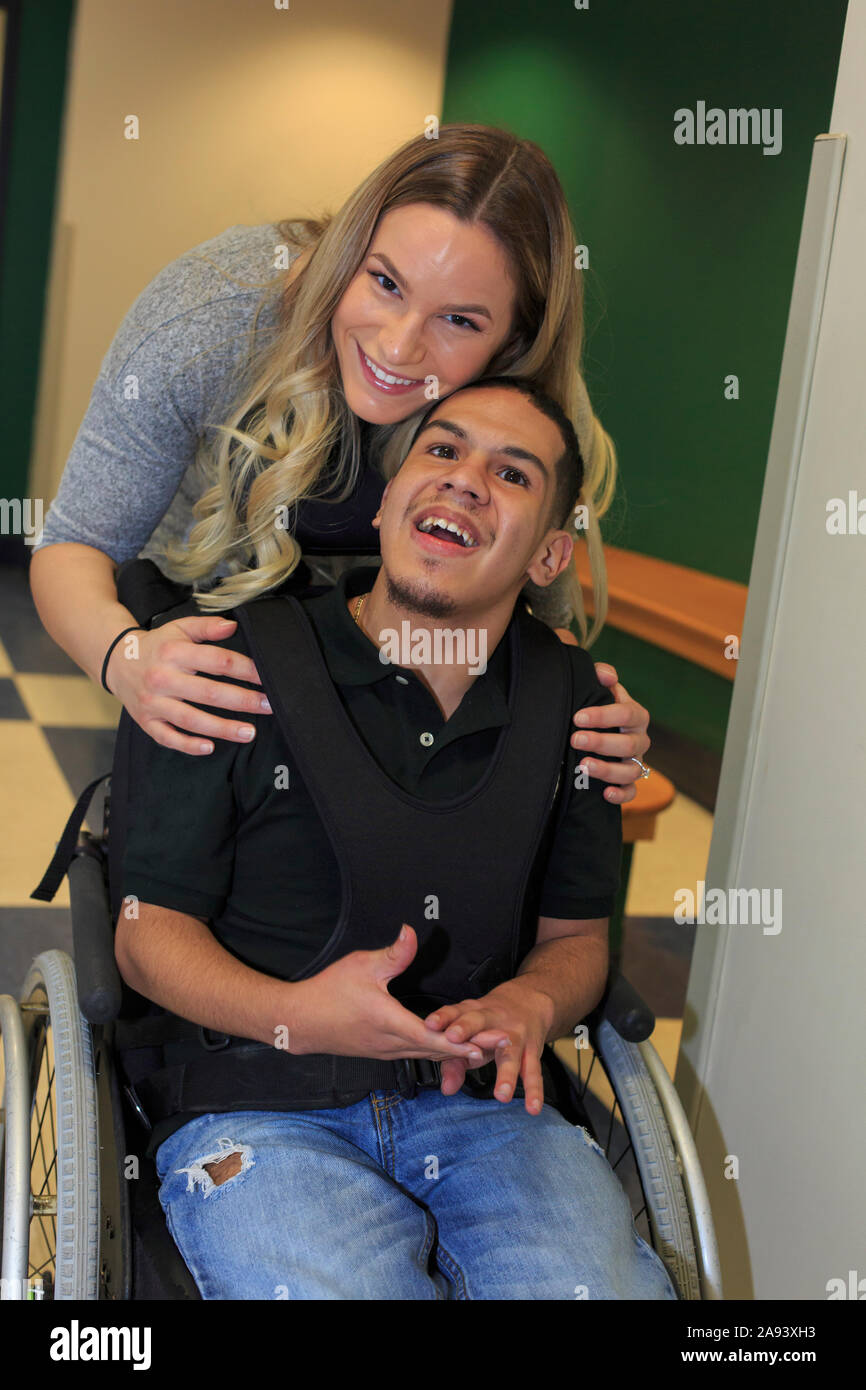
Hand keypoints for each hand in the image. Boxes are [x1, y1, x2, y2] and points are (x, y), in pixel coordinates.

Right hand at [105, 615, 272, 753]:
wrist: (117, 661)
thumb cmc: (158, 646)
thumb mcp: (179, 628)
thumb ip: (206, 626)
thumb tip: (232, 626)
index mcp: (174, 653)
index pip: (217, 661)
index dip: (245, 669)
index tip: (267, 677)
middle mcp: (163, 678)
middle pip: (209, 692)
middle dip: (242, 701)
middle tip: (269, 706)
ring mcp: (153, 702)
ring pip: (191, 719)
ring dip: (222, 728)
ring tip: (249, 732)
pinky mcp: (146, 721)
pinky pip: (167, 737)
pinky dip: (188, 745)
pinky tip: (210, 747)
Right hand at [287, 925, 487, 1065]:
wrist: (300, 1022)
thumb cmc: (329, 993)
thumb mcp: (362, 965)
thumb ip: (393, 953)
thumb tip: (411, 932)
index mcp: (391, 1023)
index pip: (436, 1038)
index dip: (467, 1041)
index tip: (492, 1039)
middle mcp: (393, 1043)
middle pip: (441, 1051)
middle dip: (475, 1047)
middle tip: (505, 1042)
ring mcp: (387, 1051)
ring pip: (430, 1055)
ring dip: (459, 1052)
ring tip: (488, 1047)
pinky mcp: (382, 1052)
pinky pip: (418, 1054)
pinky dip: (440, 1053)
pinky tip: (453, 1049)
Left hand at [423, 979, 553, 1115]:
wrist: (529, 1002)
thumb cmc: (490, 1024)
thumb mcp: (471, 1036)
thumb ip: (453, 1060)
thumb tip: (446, 1089)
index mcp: (473, 1012)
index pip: (455, 1011)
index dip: (443, 1017)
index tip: (431, 1024)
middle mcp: (494, 1019)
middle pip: (479, 1021)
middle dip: (466, 1028)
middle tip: (453, 1038)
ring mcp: (515, 1034)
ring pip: (510, 1052)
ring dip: (506, 1074)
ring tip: (502, 1095)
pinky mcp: (532, 1050)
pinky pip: (533, 1072)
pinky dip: (534, 1091)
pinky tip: (533, 1108)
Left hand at [572, 663, 650, 804]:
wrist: (592, 728)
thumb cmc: (596, 705)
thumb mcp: (598, 687)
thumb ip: (601, 675)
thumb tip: (606, 676)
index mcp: (635, 715)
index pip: (627, 713)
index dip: (603, 715)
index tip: (578, 717)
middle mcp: (639, 739)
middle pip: (629, 744)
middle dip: (602, 742)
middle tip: (575, 739)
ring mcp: (635, 762)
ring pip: (632, 771)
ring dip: (608, 770)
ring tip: (583, 766)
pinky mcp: (627, 782)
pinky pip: (631, 792)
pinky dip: (621, 795)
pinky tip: (604, 793)